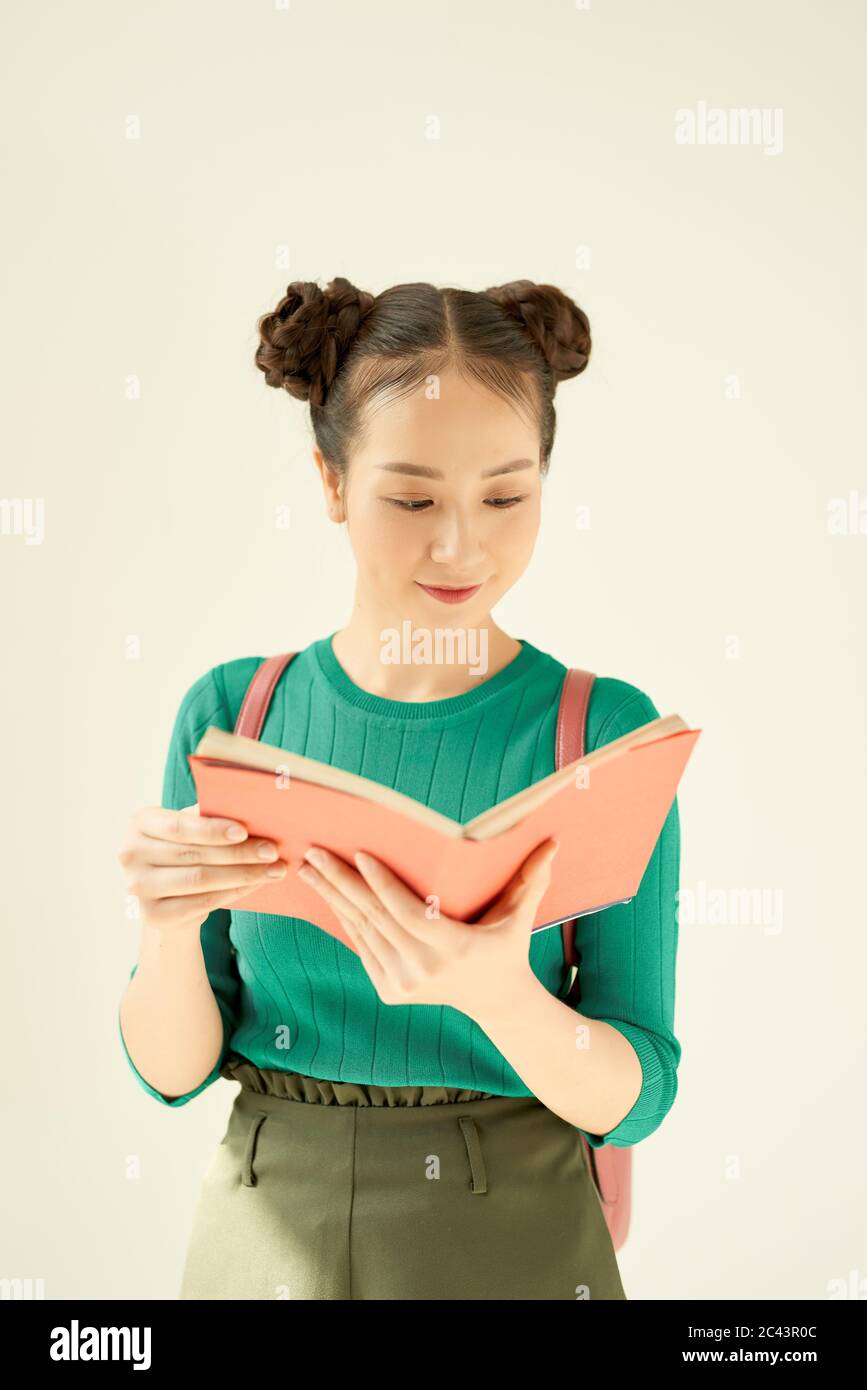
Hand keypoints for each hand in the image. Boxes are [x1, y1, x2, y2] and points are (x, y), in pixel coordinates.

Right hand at [116, 803, 289, 931]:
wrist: (167, 894)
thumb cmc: (186, 849)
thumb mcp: (191, 830)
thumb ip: (209, 818)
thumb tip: (253, 811)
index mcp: (140, 822)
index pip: (178, 826)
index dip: (212, 830)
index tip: (245, 831)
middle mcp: (130, 854)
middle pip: (194, 854)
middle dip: (240, 853)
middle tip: (273, 852)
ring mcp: (138, 887)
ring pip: (200, 880)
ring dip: (243, 875)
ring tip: (274, 870)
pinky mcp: (153, 915)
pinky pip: (201, 903)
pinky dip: (233, 893)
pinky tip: (255, 885)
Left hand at [296, 837, 559, 1019]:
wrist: (496, 1003)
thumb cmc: (507, 948)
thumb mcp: (520, 917)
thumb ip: (533, 879)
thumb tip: (555, 841)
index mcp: (452, 949)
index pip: (408, 913)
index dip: (382, 885)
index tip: (360, 854)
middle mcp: (423, 970)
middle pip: (374, 919)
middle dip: (340, 882)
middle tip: (315, 852)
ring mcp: (403, 984)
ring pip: (360, 932)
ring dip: (332, 898)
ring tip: (309, 868)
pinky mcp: (389, 991)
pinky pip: (362, 947)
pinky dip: (343, 919)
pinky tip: (326, 893)